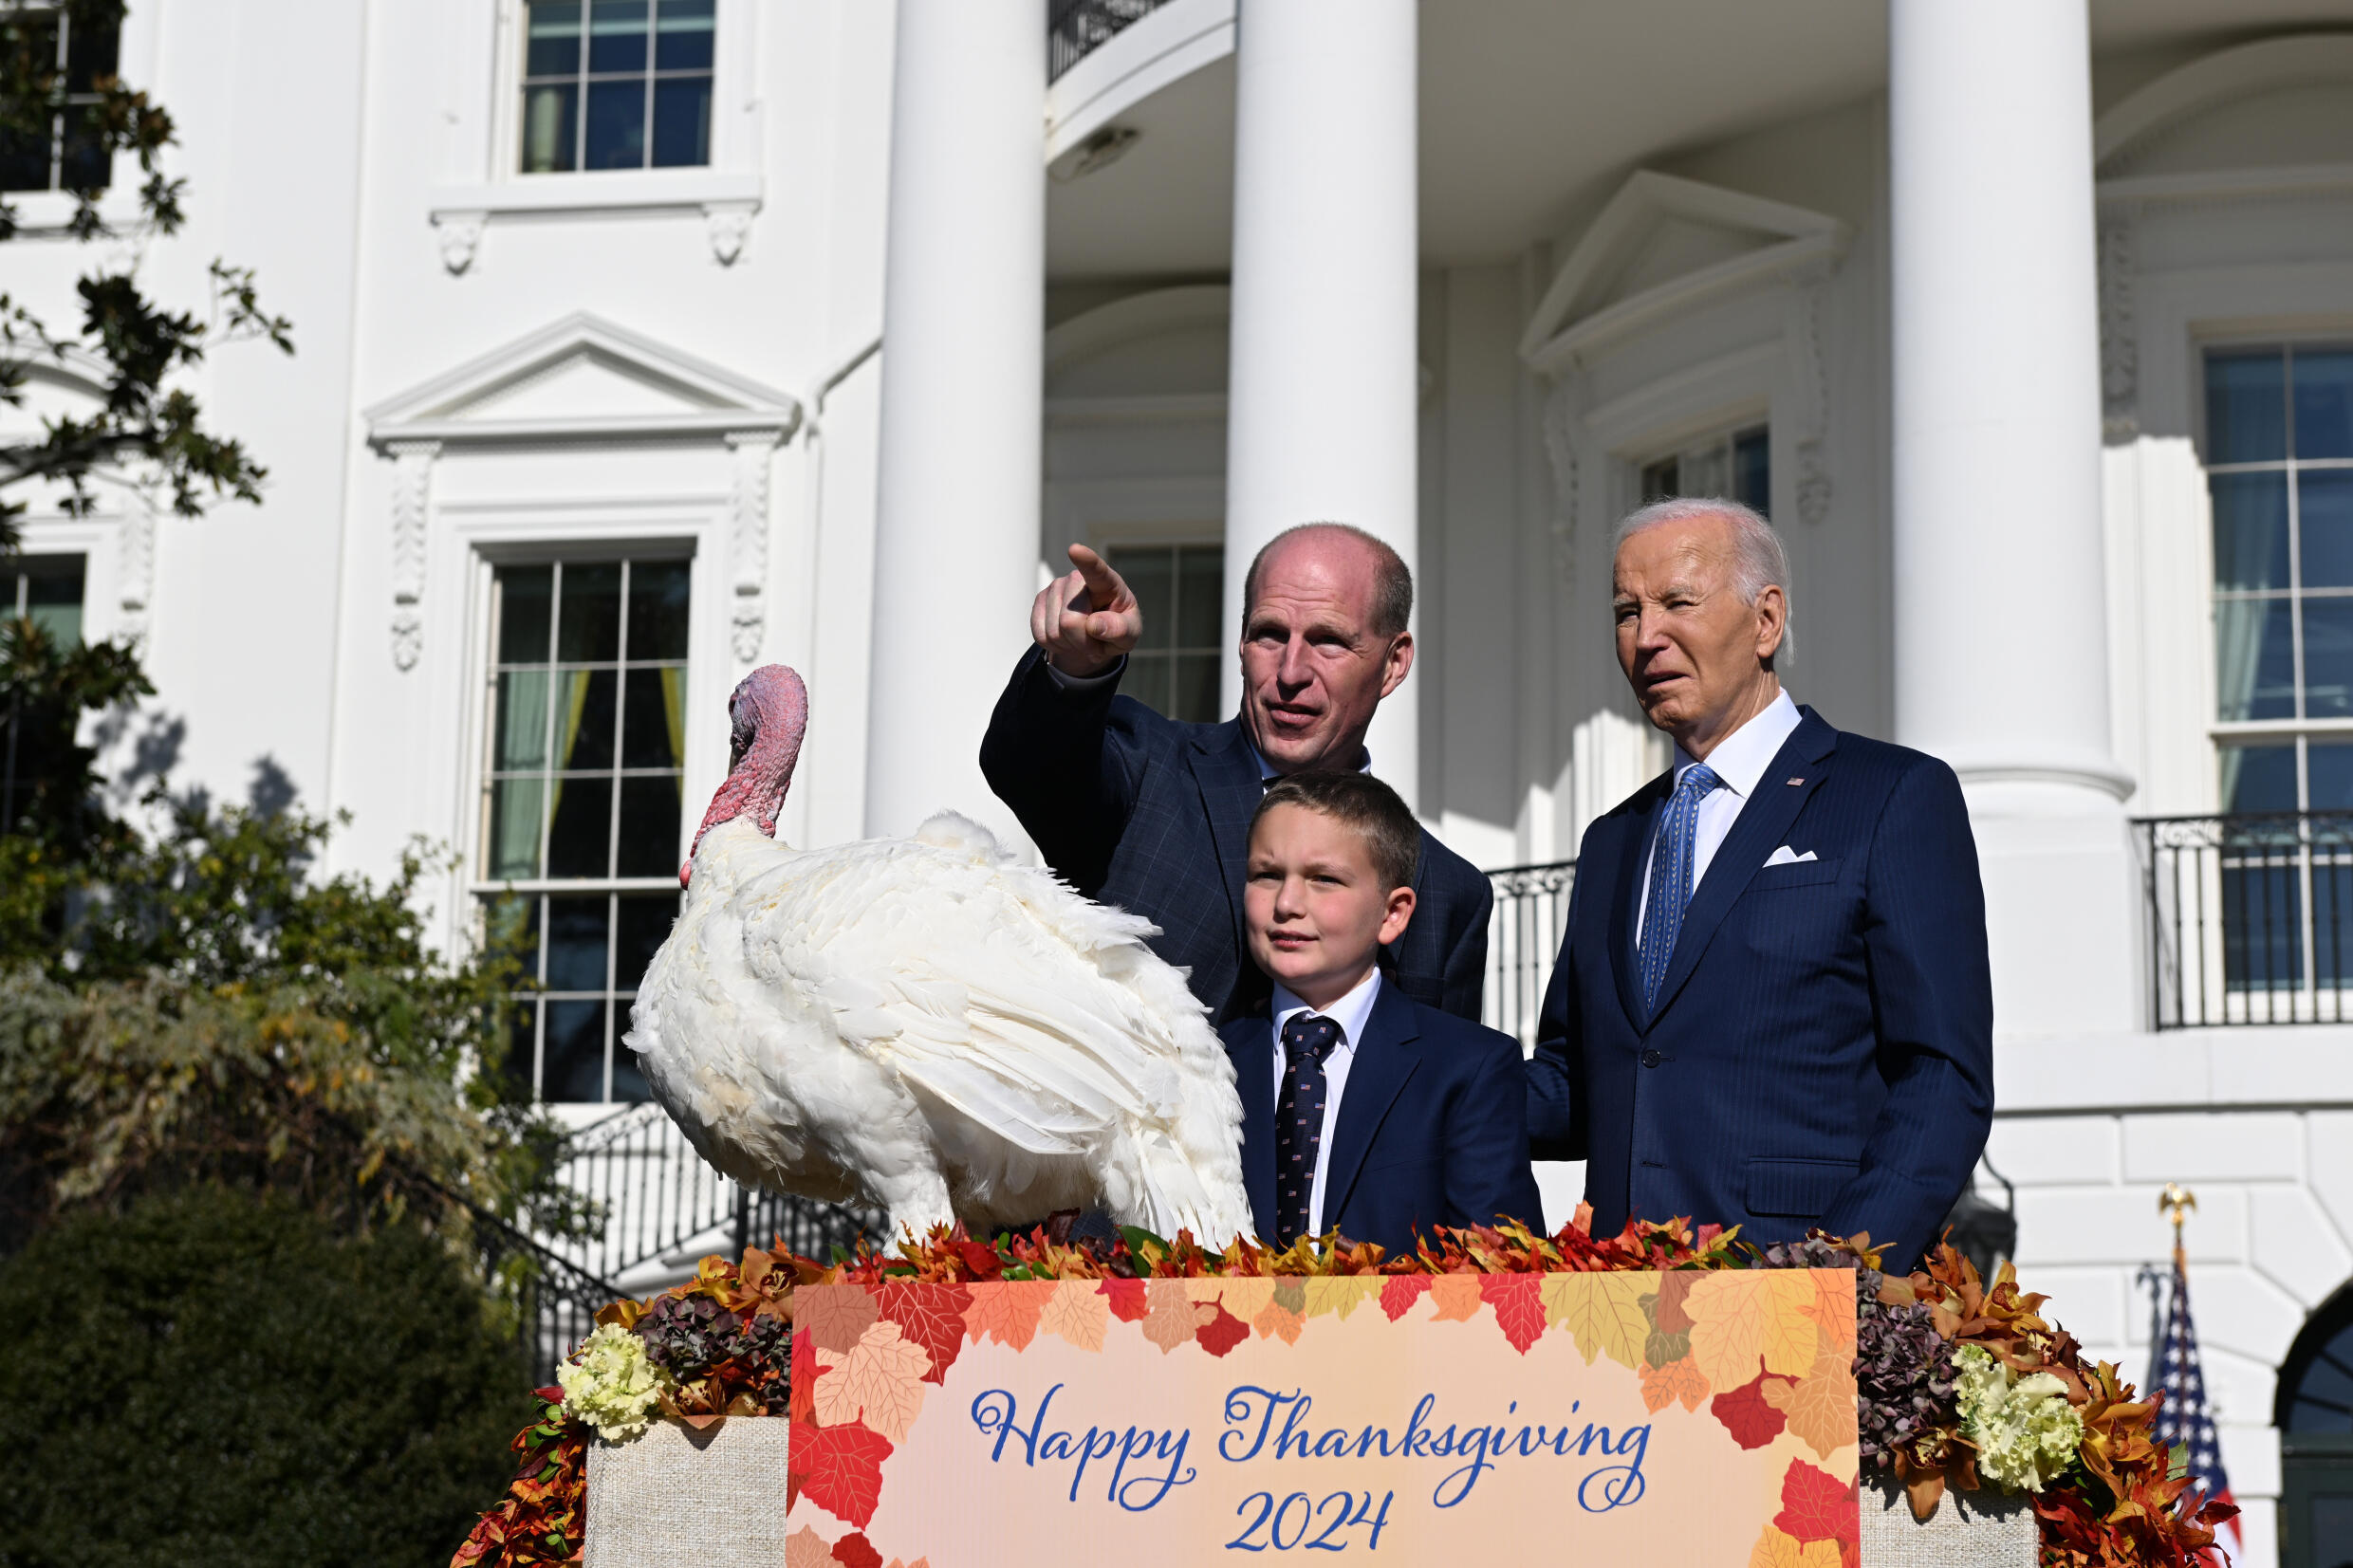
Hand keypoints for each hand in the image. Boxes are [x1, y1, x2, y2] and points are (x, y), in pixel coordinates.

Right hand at [1029, 544, 1141, 678]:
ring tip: (1083, 638)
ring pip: (1054, 631)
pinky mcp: (1039, 601)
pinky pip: (1041, 636)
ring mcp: (1055, 587)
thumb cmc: (1117, 630)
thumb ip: (1120, 630)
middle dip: (1082, 641)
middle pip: (1069, 620)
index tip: (1075, 550)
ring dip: (1070, 645)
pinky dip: (1056, 646)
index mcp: (1106, 582)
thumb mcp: (1129, 635)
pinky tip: (1067, 638)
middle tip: (1095, 641)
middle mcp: (1077, 579)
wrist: (1096, 636)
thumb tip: (1094, 625)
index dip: (1085, 560)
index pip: (1095, 570)